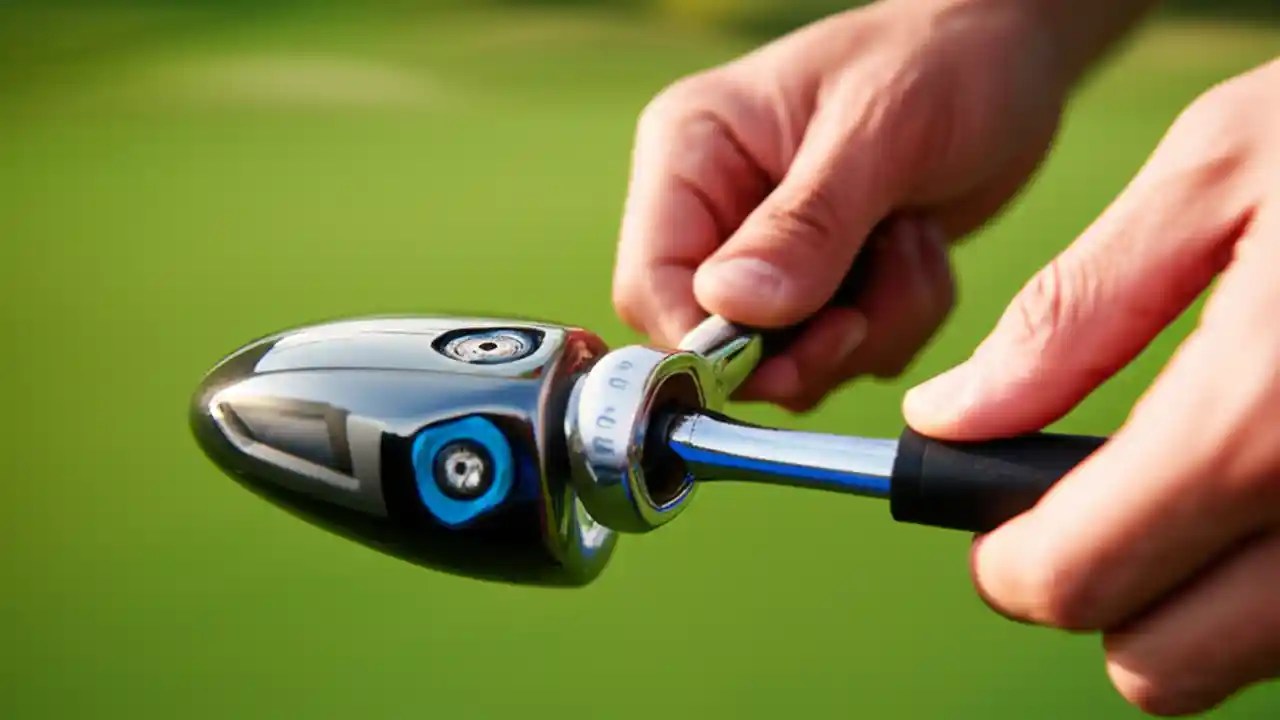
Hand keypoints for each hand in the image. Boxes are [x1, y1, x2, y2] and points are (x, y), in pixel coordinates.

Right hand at [612, 0, 1080, 409]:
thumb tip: (732, 307)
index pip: (651, 283)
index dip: (705, 343)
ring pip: (784, 360)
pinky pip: (840, 356)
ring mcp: (767, 253)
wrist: (1013, 58)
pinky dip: (894, 327)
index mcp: (691, 154)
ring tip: (911, 248)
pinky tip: (921, 254)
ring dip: (866, 331)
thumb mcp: (880, 132)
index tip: (785, 359)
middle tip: (867, 311)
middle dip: (803, 344)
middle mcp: (715, 209)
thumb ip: (806, 225)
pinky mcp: (820, 285)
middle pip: (713, 340)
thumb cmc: (943, 58)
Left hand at [905, 59, 1279, 715]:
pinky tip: (1274, 481)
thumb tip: (953, 417)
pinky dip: (1279, 579)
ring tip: (1203, 473)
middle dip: (1100, 593)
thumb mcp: (1218, 171)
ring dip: (1198, 596)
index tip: (996, 522)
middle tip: (1094, 503)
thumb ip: (1073, 313)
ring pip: (1251, 658)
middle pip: (1160, 665)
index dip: (1008, 562)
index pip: (1076, 579)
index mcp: (1264, 416)